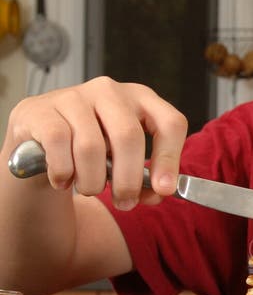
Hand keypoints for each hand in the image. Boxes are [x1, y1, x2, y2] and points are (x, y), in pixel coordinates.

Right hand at [4, 76, 187, 209]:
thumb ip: (146, 180)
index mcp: (141, 99)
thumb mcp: (126, 160)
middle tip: (124, 203)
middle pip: (129, 137)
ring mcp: (74, 96)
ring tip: (89, 189)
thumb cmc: (95, 149)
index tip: (164, 189)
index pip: (170, 123)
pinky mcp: (42, 109)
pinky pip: (58, 145)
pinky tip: (64, 180)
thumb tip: (157, 194)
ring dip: (92, 181)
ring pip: (91, 147)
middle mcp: (110, 91)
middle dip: (128, 180)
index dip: (170, 159)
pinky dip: (63, 172)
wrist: (42, 138)